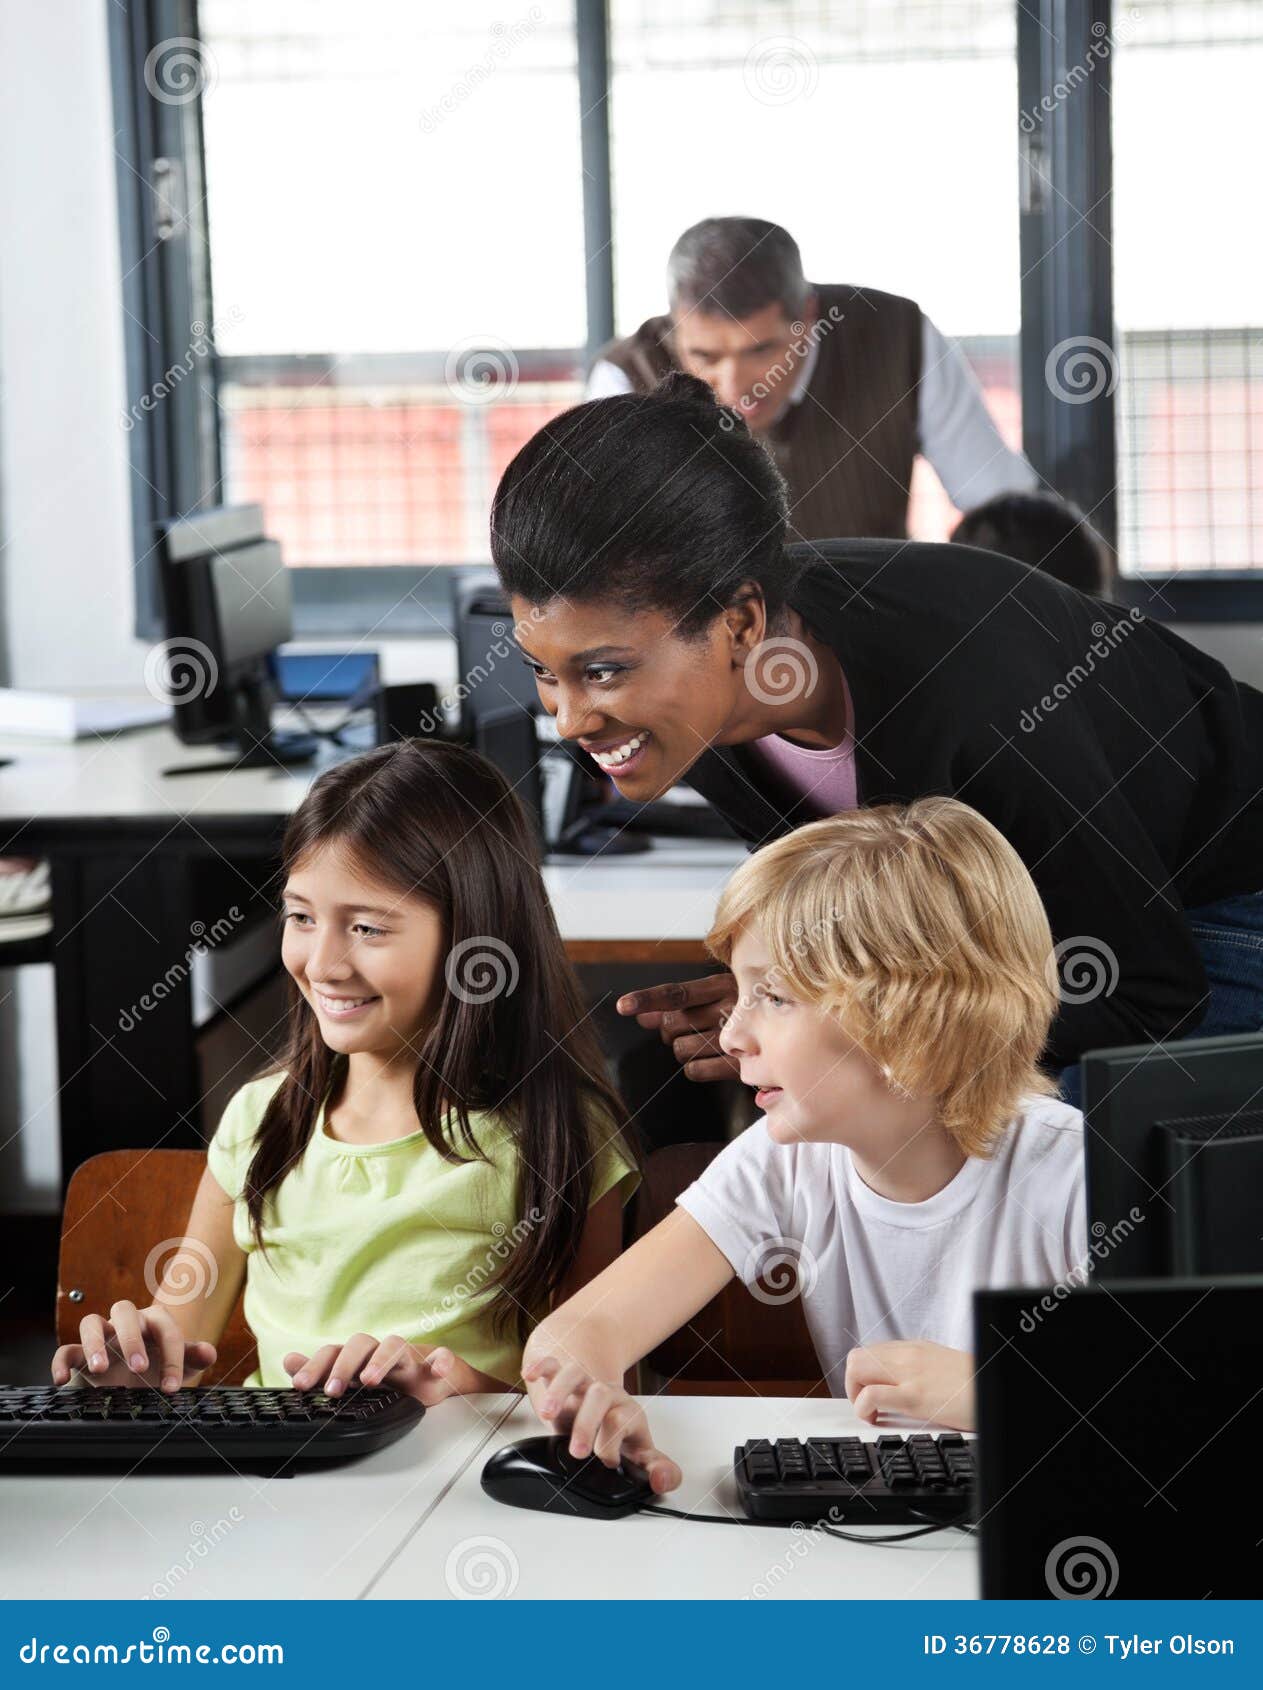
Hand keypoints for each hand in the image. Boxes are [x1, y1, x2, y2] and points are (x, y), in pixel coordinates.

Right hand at [51, 1301, 216, 1392]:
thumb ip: (194, 1356)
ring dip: (95, 1344)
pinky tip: (62, 1380)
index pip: (164, 1328)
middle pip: (125, 1310)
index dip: (171, 1356)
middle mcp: (126, 1323)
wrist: (133, 1381)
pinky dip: (61, 1362)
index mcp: (153, 1321)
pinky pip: (66, 1350)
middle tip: (138, 1368)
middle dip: (132, 1338)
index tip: (171, 1387)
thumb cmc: (158, 1367)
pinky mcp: (80, 1354)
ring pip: (91, 1322)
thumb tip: (209, 1352)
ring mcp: (102, 1336)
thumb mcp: (178, 1365)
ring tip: (101, 1370)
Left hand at [284, 1334, 487, 1405]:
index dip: (316, 1365)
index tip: (300, 1385)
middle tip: (332, 1390)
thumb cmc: (393, 1377)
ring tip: (370, 1379)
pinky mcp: (439, 1366)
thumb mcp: (356, 1377)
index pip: (335, 1351)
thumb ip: (323, 1369)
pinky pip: (444, 1358)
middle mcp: (382, 1352)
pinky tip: (439, 1368)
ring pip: (395, 1346)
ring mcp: (411, 1358)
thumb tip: (288, 1360)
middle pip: (361, 1343)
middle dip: (344, 1365)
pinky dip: (442, 1361)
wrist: (437, 1380)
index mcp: (362, 1357)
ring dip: (381, 1360)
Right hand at [521, 1353, 680, 1494]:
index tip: (605, 1463)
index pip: (621, 1420)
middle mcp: (606, 1394)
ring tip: (547, 1413)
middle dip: (587, 1423)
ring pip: (574, 1374)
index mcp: (627, 1411)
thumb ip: (659, 1470)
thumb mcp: (642, 1453)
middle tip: (577, 1452)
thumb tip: (663, 1480)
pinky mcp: (563, 1379)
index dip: (611, 1445)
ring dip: (560, 1391)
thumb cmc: (621, 1433)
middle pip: (600, 1395)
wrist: (605, 1409)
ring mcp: (584, 1384)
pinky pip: (553, 1365)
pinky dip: (542, 1367)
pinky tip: (530, 1374)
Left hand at [615, 973, 738, 1082]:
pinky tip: (709, 1061)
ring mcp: (738, 1038)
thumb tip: (639, 1015)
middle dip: (669, 1030)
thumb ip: (676, 1004)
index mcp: (722, 985)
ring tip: (704, 1043)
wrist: (794, 1027)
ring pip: (680, 1050)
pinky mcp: (741, 1065)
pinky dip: (695, 1068)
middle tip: (687, 1028)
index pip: (676, 993)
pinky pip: (695, 1071)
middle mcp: (730, 1008)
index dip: (646, 999)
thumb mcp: (713, 997)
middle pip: (672, 1025)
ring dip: (682, 1050)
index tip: (622, 1006)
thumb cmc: (743, 1008)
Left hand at [845, 1341, 975, 1431]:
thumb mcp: (943, 1366)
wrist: (994, 1384)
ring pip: (856, 1369)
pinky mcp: (914, 1396)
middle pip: (856, 1357)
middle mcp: (908, 1355)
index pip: (871, 1352)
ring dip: (854, 1393)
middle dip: (852, 1383)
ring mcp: (909, 1373)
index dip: (863, 1375)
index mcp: (915, 1349)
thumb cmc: (975, 1383)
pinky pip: (871, 1395)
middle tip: (865, 1404)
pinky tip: (876, 1419)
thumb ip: (921, 1368)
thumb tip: (905, 1381)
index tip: (869, 1392)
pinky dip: (863, 1408)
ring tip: (870, 1412)